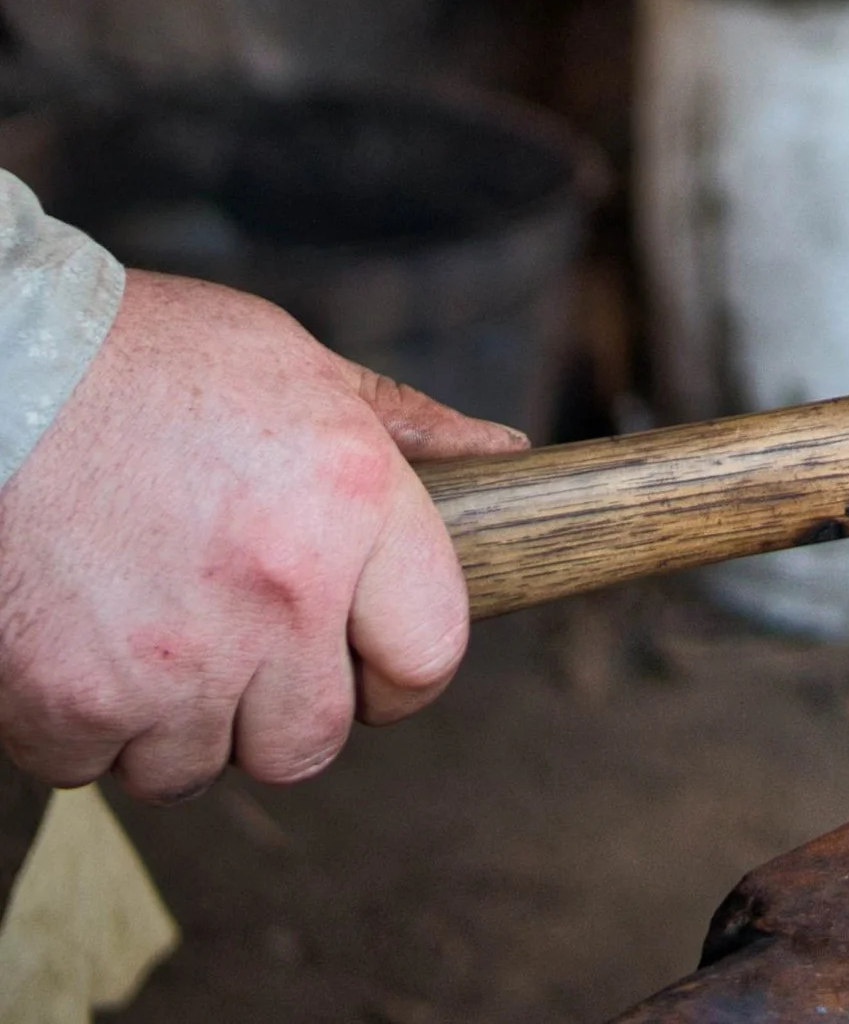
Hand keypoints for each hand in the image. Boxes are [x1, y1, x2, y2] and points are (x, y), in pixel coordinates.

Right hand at [0, 269, 523, 799]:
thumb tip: (505, 451)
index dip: (400, 666)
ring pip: (196, 765)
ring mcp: (171, 661)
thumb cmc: (145, 358)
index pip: (430, 655)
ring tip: (152, 616)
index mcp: (352, 502)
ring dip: (177, 717)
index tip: (368, 653)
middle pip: (311, 740)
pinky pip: (96, 765)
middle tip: (243, 640)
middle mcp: (275, 593)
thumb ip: (403, 426)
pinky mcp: (68, 704)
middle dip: (282, 706)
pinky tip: (82, 631)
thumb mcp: (296, 365)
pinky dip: (87, 722)